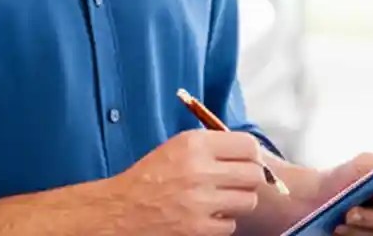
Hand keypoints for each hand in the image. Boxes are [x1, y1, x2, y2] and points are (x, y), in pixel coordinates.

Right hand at [106, 130, 266, 235]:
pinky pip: (230, 225)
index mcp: (194, 144)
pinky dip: (222, 223)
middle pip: (255, 174)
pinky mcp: (198, 230)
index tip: (247, 162)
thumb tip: (253, 153)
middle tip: (237, 184)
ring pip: (248, 200)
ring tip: (221, 201)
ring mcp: (200, 202)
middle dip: (249, 179)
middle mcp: (199, 170)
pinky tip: (206, 217)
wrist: (117, 213)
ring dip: (239, 202)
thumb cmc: (149, 179)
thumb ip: (213, 146)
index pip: (249, 145)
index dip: (252, 155)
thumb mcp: (177, 148)